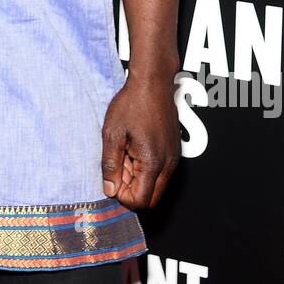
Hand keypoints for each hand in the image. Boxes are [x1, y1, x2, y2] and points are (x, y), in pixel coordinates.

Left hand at [100, 68, 180, 208]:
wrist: (153, 83)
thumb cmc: (131, 104)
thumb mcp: (112, 134)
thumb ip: (111, 165)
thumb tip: (110, 190)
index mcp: (152, 162)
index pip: (140, 201)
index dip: (122, 195)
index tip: (112, 178)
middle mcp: (168, 165)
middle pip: (151, 199)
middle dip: (132, 191)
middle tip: (118, 168)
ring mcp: (173, 158)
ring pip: (157, 187)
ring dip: (139, 179)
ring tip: (125, 155)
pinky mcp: (173, 151)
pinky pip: (161, 173)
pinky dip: (147, 169)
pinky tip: (135, 149)